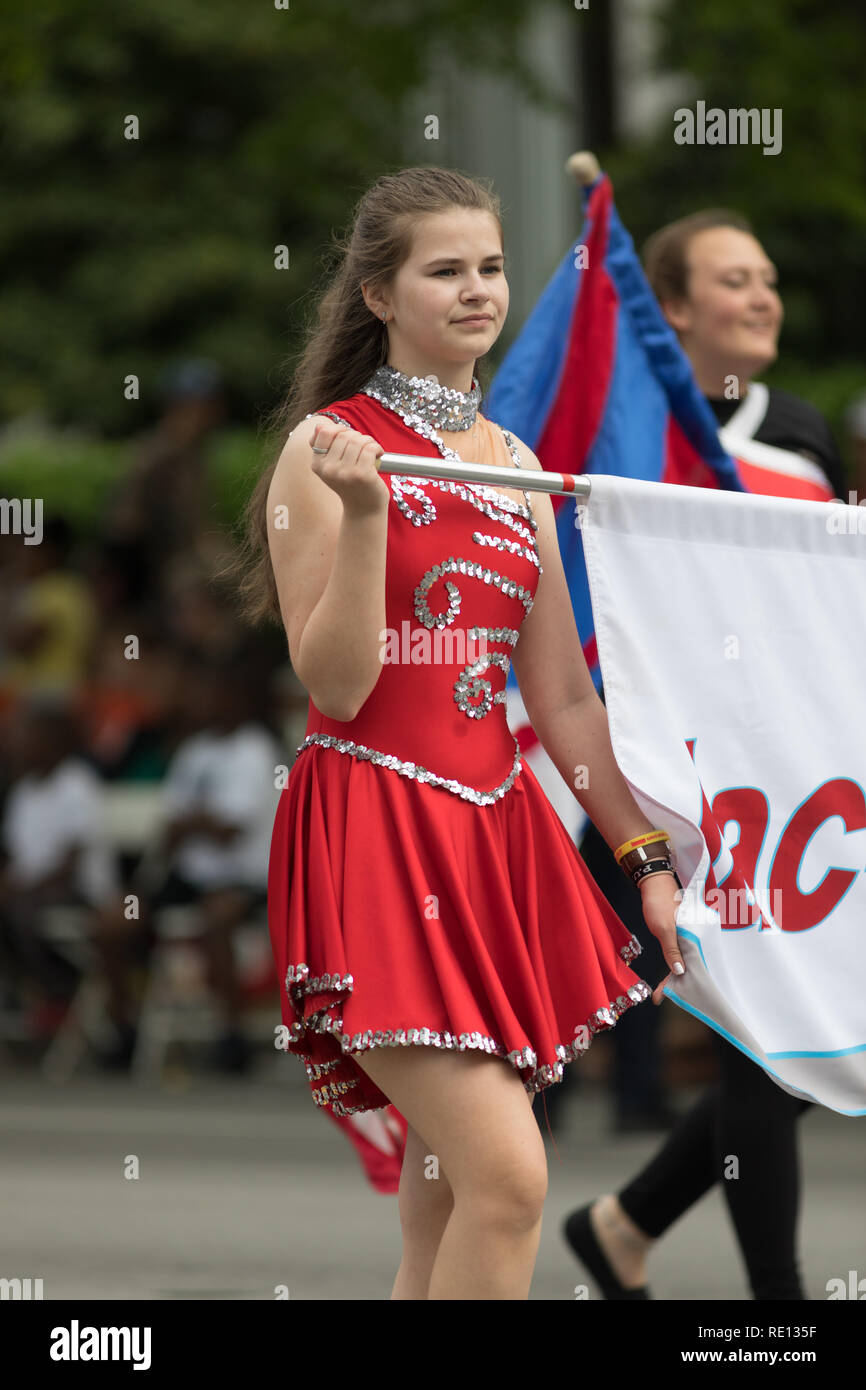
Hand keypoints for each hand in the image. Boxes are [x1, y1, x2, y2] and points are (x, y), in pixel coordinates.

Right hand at [309, 422, 389, 519]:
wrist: (364, 509)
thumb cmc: (350, 484)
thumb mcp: (332, 466)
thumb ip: (325, 446)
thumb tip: (320, 425)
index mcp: (317, 465)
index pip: (324, 432)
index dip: (339, 429)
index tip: (349, 437)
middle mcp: (329, 469)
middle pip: (344, 435)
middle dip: (357, 436)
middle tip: (363, 447)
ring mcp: (345, 473)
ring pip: (358, 440)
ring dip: (369, 442)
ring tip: (371, 452)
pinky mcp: (362, 475)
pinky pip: (370, 448)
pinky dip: (377, 448)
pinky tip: (378, 456)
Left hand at [636, 872, 684, 1004]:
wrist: (654, 883)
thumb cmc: (659, 903)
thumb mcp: (663, 928)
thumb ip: (672, 950)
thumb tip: (680, 971)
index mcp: (696, 937)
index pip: (695, 964)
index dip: (684, 981)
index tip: (667, 996)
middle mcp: (697, 938)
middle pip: (693, 964)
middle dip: (681, 982)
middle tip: (660, 996)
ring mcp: (690, 936)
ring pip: (687, 959)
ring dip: (678, 974)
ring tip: (663, 990)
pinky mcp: (683, 935)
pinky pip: (682, 952)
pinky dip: (676, 962)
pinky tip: (672, 973)